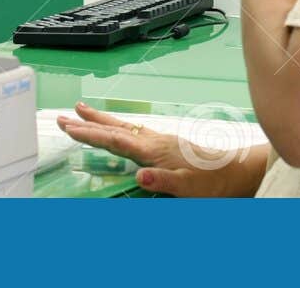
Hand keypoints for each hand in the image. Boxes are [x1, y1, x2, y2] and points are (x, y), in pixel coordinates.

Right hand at [55, 104, 262, 196]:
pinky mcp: (166, 143)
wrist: (235, 171)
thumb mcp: (187, 188)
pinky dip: (117, 127)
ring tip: (83, 111)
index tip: (68, 127)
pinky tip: (117, 129)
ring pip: (123, 126)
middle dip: (88, 122)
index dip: (90, 134)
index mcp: (153, 150)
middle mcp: (153, 140)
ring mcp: (159, 139)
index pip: (115, 140)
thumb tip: (139, 174)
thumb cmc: (212, 183)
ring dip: (101, 120)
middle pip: (115, 127)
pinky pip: (133, 131)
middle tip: (65, 114)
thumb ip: (162, 180)